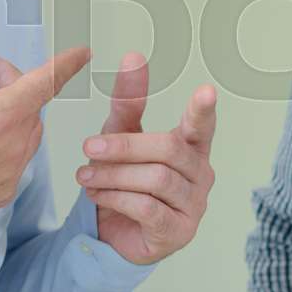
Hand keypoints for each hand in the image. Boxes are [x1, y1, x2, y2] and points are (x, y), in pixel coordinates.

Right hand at [0, 11, 89, 229]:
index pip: (46, 81)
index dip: (65, 64)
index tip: (81, 54)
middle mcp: (13, 145)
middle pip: (31, 106)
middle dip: (14, 86)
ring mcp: (10, 173)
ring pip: (24, 134)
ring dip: (9, 117)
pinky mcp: (1, 194)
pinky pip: (13, 162)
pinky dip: (2, 146)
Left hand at [72, 52, 217, 263]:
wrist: (113, 233)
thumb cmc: (124, 181)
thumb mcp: (121, 137)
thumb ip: (129, 102)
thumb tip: (133, 57)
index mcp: (192, 148)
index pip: (201, 127)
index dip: (202, 110)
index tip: (206, 91)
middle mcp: (201, 174)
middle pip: (168, 149)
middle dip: (124, 146)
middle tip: (89, 147)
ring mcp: (194, 205)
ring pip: (155, 179)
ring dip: (113, 174)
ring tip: (85, 175)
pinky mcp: (177, 232)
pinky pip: (147, 208)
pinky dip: (116, 198)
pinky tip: (96, 194)